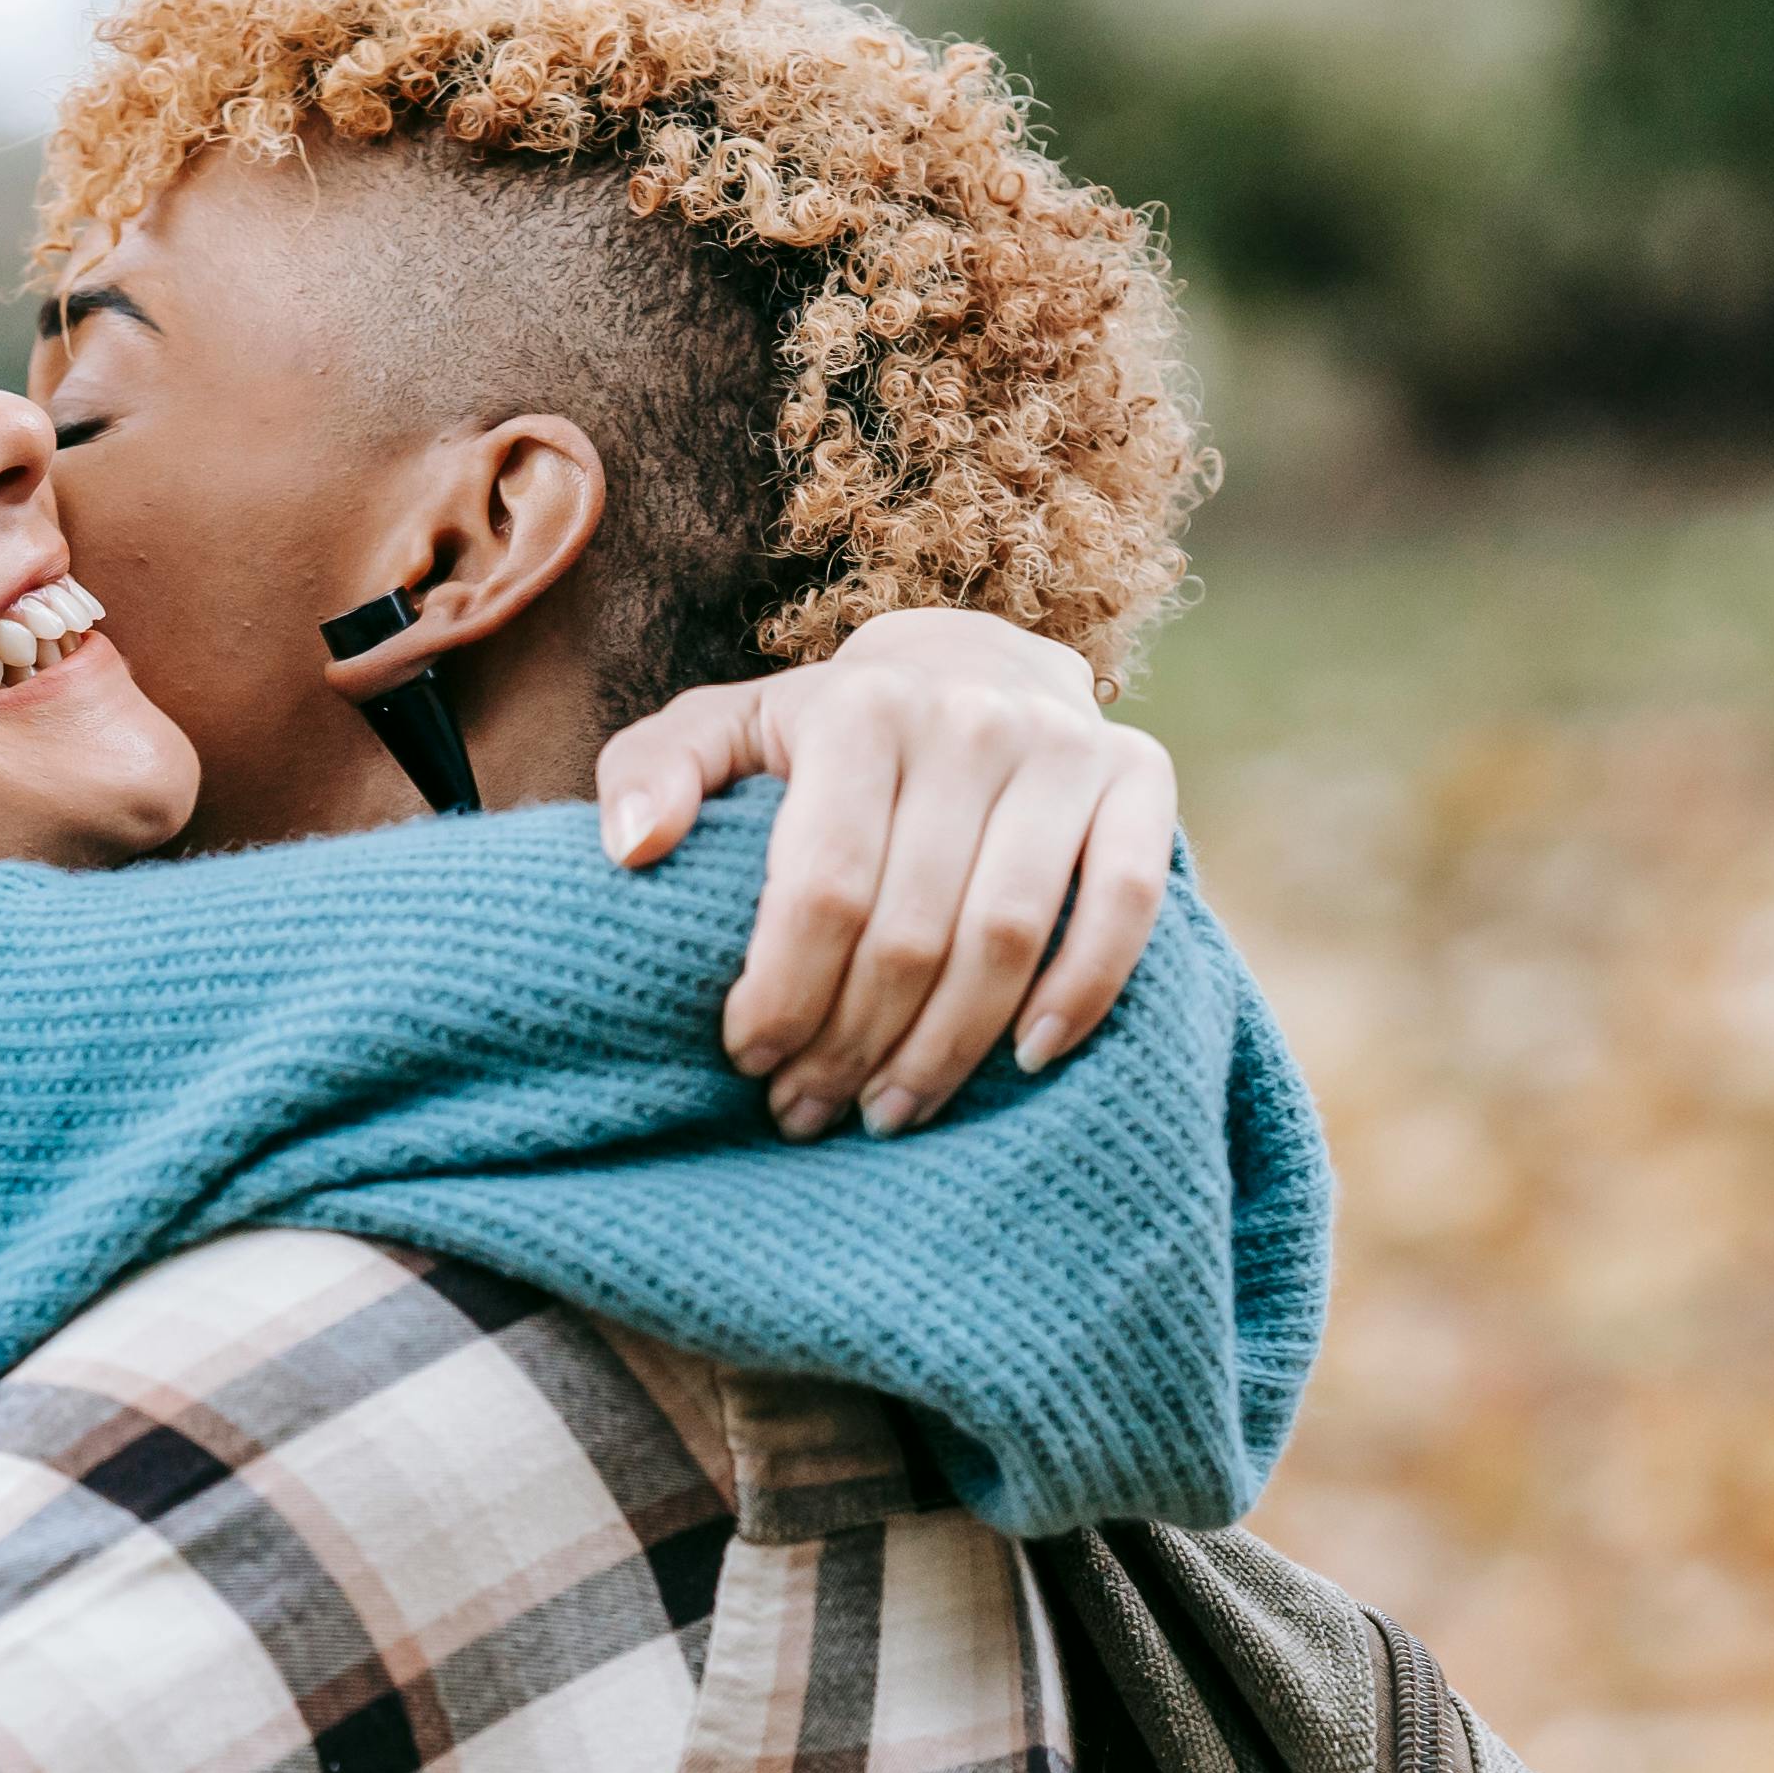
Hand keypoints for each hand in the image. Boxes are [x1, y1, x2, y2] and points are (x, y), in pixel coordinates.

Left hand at [591, 604, 1182, 1139]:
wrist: (976, 661)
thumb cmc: (831, 731)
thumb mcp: (727, 728)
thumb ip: (652, 769)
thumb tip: (631, 848)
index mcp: (861, 707)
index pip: (822, 888)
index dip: (782, 994)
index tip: (749, 1057)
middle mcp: (970, 719)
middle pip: (910, 932)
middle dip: (850, 1045)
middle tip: (809, 1109)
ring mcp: (1064, 747)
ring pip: (1006, 937)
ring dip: (946, 1050)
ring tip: (891, 1112)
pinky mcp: (1141, 775)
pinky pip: (1125, 904)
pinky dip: (1080, 993)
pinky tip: (1025, 1058)